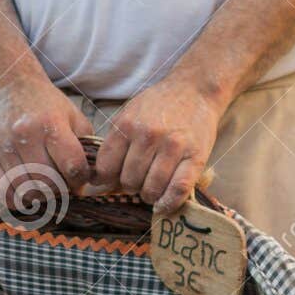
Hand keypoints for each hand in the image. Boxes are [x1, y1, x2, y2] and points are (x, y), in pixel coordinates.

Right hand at [0, 71, 91, 218]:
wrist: (15, 90)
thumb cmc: (50, 107)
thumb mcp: (75, 118)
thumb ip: (87, 148)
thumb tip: (89, 181)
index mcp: (52, 124)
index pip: (72, 165)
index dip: (80, 178)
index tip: (79, 176)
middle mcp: (26, 136)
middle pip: (48, 181)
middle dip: (61, 188)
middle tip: (63, 182)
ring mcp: (5, 148)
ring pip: (25, 189)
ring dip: (40, 195)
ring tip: (46, 186)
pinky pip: (1, 190)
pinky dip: (15, 198)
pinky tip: (25, 189)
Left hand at [85, 73, 226, 214]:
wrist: (195, 90)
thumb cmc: (159, 105)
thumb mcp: (129, 114)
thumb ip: (115, 143)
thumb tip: (100, 179)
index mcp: (127, 125)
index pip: (106, 168)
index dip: (106, 180)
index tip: (112, 181)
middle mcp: (148, 136)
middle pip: (128, 181)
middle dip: (130, 186)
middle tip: (138, 180)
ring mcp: (173, 147)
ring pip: (151, 188)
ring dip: (149, 195)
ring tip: (152, 189)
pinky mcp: (195, 157)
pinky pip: (177, 189)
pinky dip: (168, 202)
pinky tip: (163, 204)